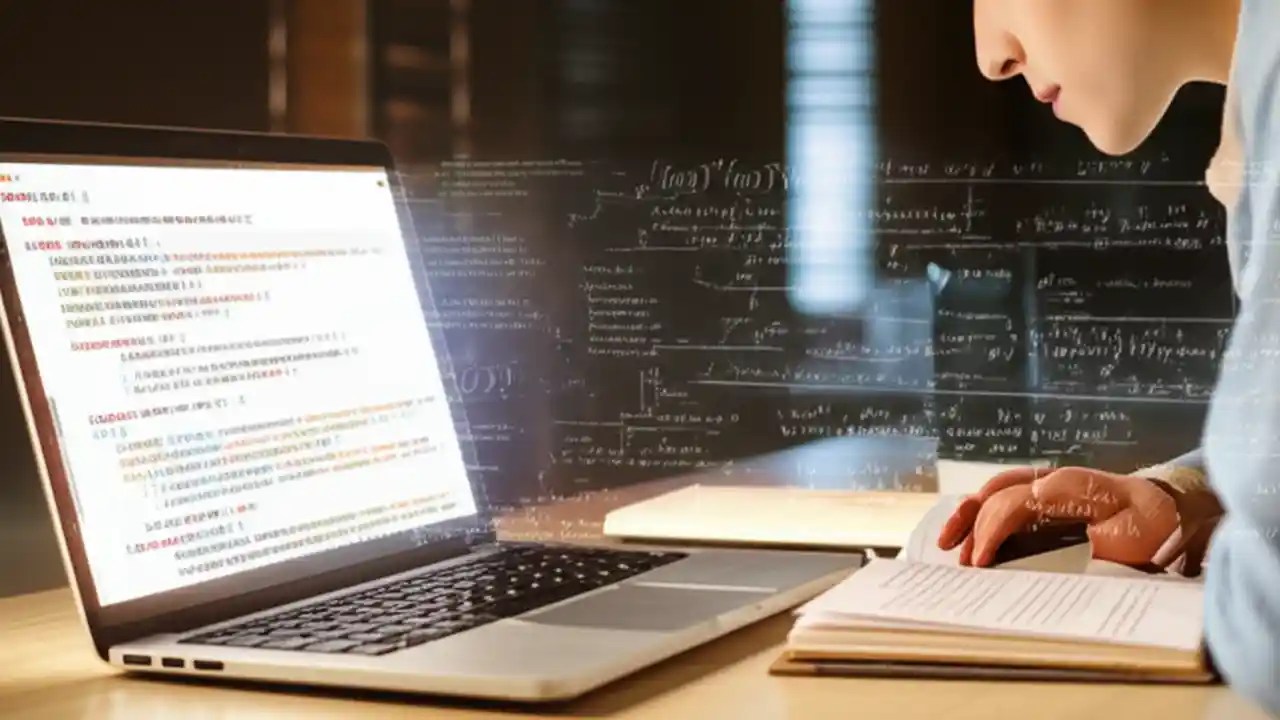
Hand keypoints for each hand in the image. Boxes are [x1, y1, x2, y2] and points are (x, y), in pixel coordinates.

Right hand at [936, 466, 1221, 574]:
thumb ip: (1094, 541)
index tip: (981, 563)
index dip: (992, 532)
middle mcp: (1050, 479)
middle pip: (997, 496)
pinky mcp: (1043, 495)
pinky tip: (964, 529)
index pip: (1015, 504)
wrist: (1168, 509)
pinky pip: (1004, 495)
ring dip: (968, 514)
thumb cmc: (1150, 526)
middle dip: (975, 529)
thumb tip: (1055, 552)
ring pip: (994, 490)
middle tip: (965, 564)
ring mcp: (1045, 483)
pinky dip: (980, 510)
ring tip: (946, 542)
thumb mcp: (1131, 536)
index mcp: (1068, 487)